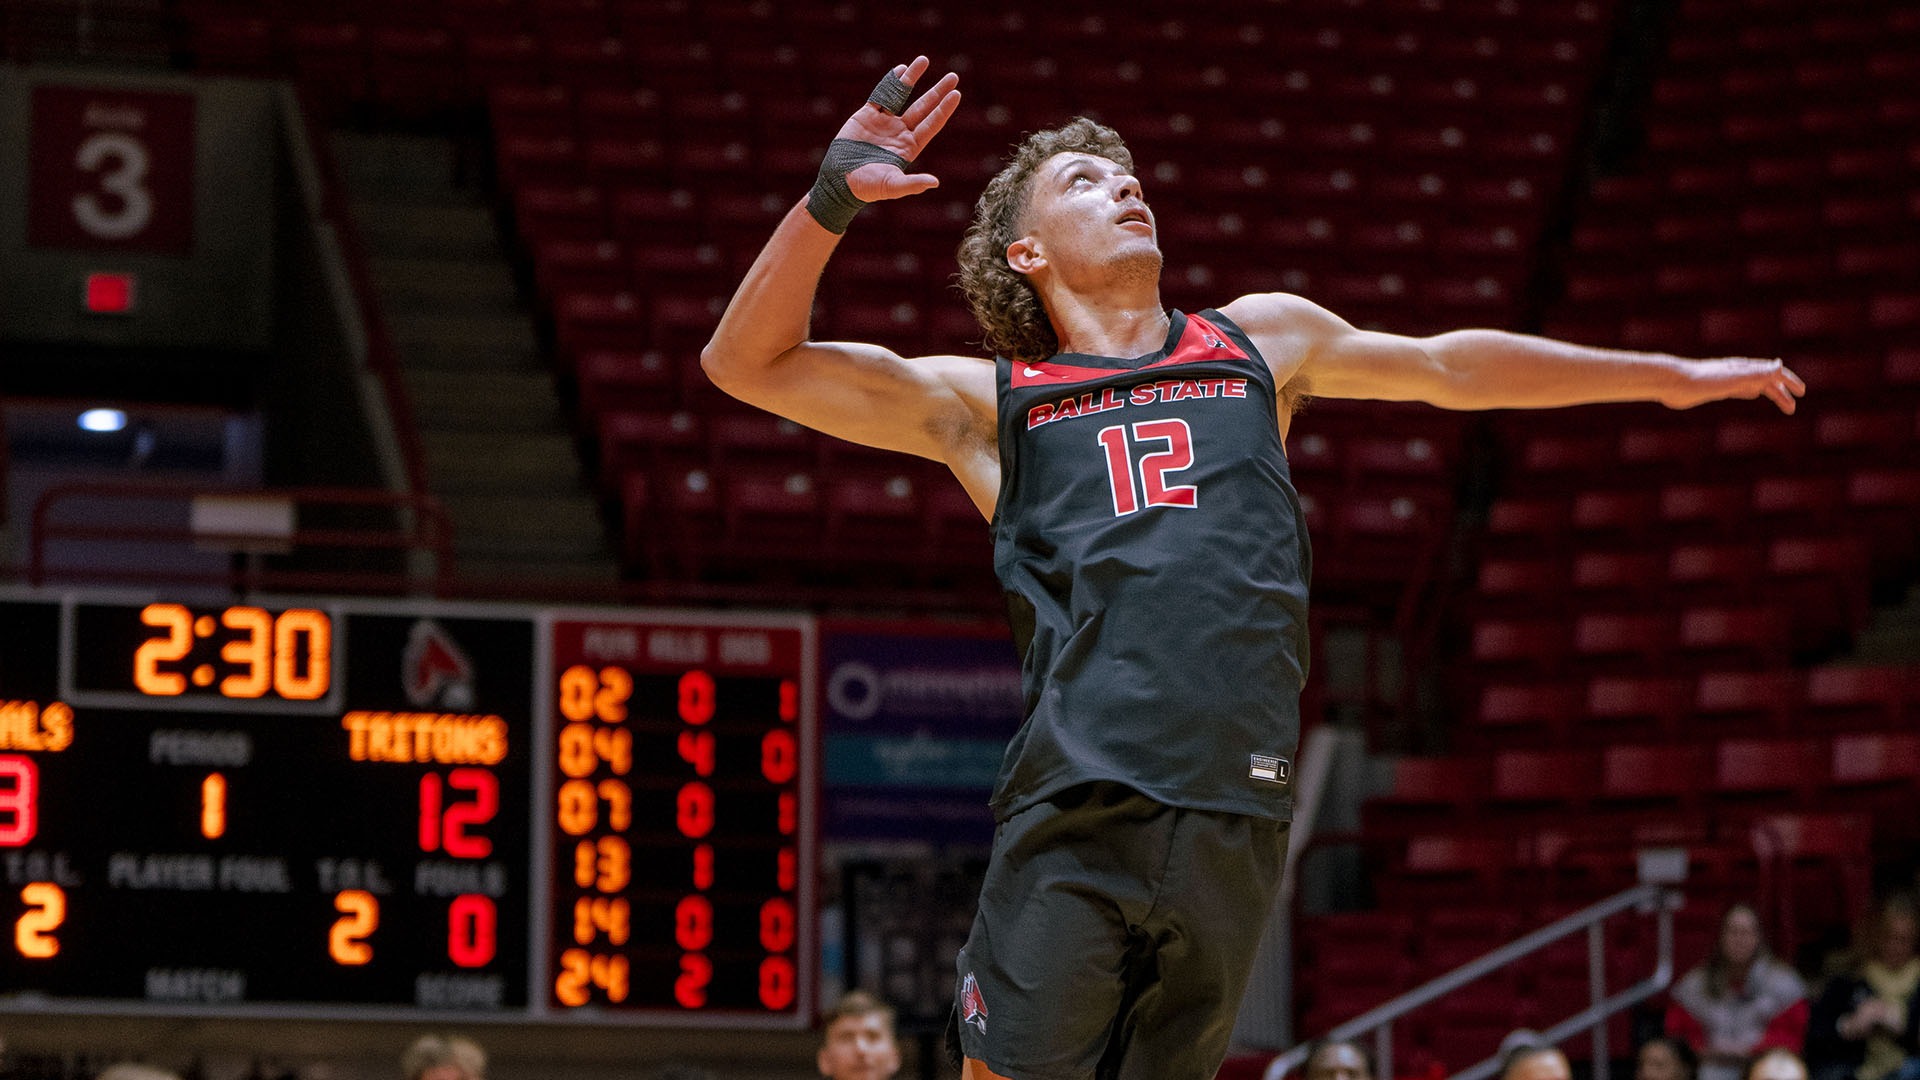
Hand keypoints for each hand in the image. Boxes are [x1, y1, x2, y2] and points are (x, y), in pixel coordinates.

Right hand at [833, 55, 962, 201]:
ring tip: (924, 60)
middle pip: (923, 107)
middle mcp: (900, 132)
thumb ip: (912, 183)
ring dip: (913, 78)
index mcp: (909, 147)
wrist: (838, 180)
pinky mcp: (866, 115)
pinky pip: (880, 95)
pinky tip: (900, 70)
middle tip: (954, 76)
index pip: (932, 124)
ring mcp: (884, 122)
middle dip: (938, 91)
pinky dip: (890, 82)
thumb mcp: (891, 186)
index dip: (944, 109)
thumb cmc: (866, 187)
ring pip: (902, 95)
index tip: (956, 94)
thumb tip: (935, 183)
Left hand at [1661, 357, 1806, 412]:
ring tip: (1780, 405)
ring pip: (1754, 385)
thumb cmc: (1701, 380)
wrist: (1672, 382)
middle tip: (1793, 408)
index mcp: (1744, 369)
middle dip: (1781, 393)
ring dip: (1769, 393)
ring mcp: (1727, 379)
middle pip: (1766, 381)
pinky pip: (1739, 389)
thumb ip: (1756, 374)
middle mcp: (1738, 372)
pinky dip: (1750, 391)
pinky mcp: (1715, 387)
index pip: (1773, 373)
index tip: (1802, 392)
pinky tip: (1751, 394)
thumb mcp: (1732, 378)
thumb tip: (1780, 364)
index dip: (1788, 381)